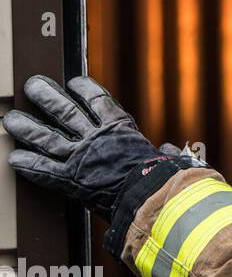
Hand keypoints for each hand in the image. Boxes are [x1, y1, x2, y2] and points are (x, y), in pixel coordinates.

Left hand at [3, 75, 167, 217]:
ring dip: (26, 127)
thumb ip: (166, 153)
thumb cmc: (165, 176)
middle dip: (46, 96)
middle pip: (65, 111)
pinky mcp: (70, 179)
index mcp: (120, 128)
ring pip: (47, 137)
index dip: (84, 88)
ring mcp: (81, 157)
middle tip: (32, 85)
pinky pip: (43, 169)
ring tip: (10, 119)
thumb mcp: (169, 158)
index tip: (74, 82)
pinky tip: (13, 158)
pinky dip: (28, 164)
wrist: (152, 194)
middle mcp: (96, 138)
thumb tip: (171, 152)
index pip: (98, 99)